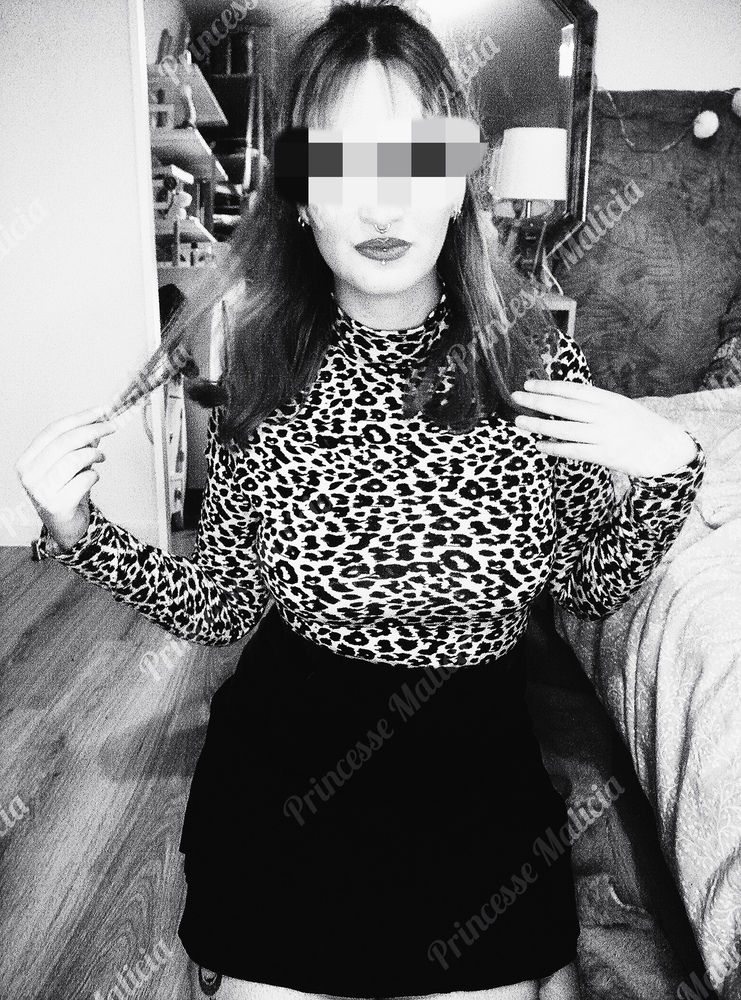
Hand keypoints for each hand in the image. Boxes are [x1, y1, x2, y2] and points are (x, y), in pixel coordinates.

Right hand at [15, 405, 116, 550]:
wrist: (65, 527)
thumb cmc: (66, 493)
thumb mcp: (69, 464)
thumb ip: (79, 444)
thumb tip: (98, 420)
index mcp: (27, 460)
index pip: (53, 430)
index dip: (79, 417)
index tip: (101, 411)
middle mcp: (29, 475)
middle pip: (65, 442)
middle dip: (93, 430)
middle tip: (111, 426)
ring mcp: (40, 491)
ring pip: (74, 459)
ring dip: (95, 454)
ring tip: (101, 457)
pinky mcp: (56, 505)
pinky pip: (84, 480)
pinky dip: (94, 476)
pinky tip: (93, 478)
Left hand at [511, 379, 698, 477]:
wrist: (666, 449)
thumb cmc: (638, 426)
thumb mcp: (619, 407)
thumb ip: (594, 404)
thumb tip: (562, 398)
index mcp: (608, 399)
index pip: (572, 389)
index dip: (548, 386)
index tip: (528, 383)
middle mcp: (605, 414)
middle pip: (564, 406)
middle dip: (537, 401)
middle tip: (516, 397)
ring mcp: (605, 435)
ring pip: (564, 429)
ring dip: (539, 425)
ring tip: (519, 422)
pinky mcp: (605, 455)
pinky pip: (573, 451)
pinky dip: (553, 448)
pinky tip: (539, 445)